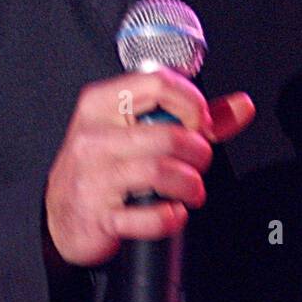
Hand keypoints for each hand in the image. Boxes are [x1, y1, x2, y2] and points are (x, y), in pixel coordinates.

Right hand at [44, 67, 254, 266]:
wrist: (59, 216)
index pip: (157, 83)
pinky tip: (171, 213)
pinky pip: (149, 217)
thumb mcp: (136, 130)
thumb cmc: (102, 166)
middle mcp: (94, 136)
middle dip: (198, 153)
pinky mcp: (98, 214)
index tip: (202, 123)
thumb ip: (191, 117)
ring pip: (160, 171)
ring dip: (190, 185)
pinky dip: (170, 218)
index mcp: (101, 103)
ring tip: (191, 190)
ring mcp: (93, 176)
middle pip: (168, 134)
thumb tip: (241, 106)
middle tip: (198, 162)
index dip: (193, 103)